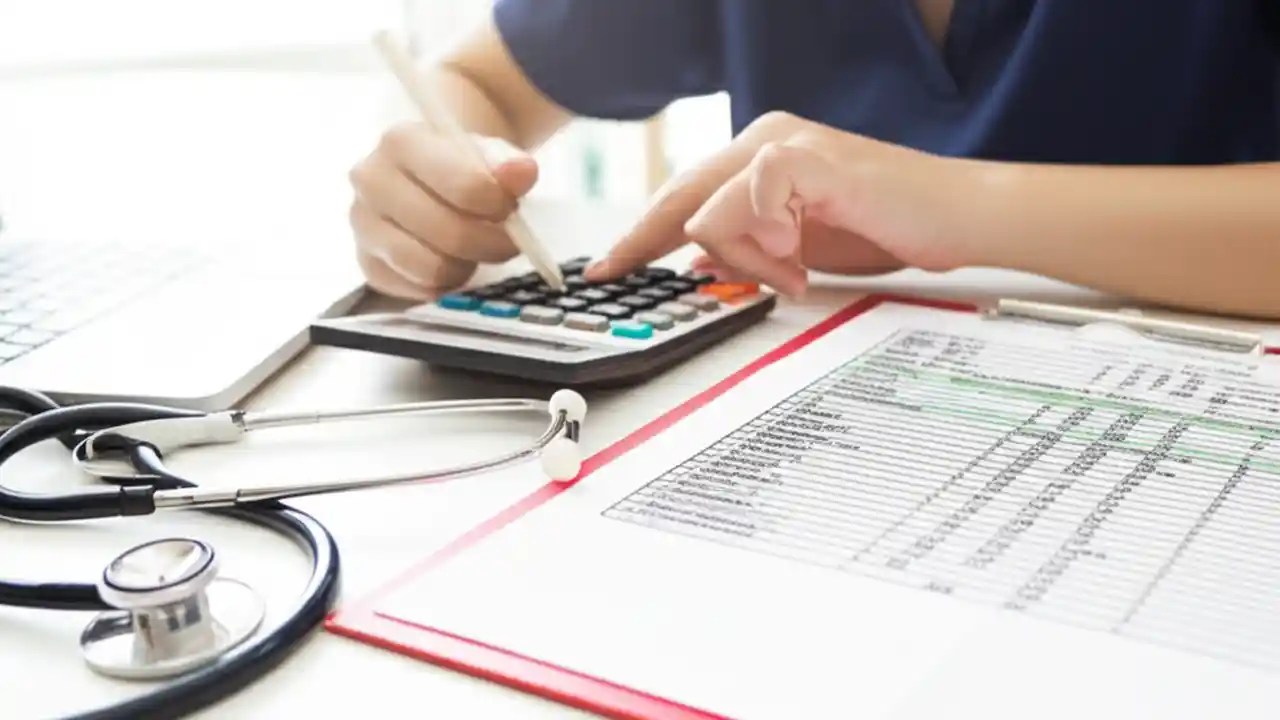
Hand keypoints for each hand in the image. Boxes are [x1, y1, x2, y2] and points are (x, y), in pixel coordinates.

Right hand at [348, 122, 537, 298]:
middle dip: (491, 244)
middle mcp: (372, 181)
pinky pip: (418, 290)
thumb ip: (506, 162)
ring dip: (467, 266)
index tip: (510, 208)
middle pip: (450, 233)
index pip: (466, 186)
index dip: (500, 205)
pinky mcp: (368, 263)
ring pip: (431, 268)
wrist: (427, 175)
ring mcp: (363, 225)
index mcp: (402, 142)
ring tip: (476, 251)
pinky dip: (445, 284)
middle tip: (507, 241)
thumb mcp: (488, 153)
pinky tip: (452, 262)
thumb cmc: (459, 164)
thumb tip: (521, 173)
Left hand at [583, 112, 970, 296]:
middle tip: (618, 276)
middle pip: (677, 197)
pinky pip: (741, 216)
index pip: (684, 196)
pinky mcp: (799, 159)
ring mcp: (780, 145)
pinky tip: (803, 263)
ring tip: (794, 274)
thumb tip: (699, 262)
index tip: (610, 267)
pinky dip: (766, 253)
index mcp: (760, 158)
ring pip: (704, 217)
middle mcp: (763, 140)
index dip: (642, 234)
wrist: (958, 217)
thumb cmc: (891, 227)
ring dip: (743, 262)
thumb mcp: (801, 249)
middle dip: (646, 244)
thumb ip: (750, 249)